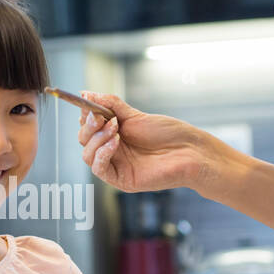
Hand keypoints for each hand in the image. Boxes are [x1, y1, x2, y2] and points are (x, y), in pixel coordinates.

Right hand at [76, 92, 207, 192]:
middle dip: (90, 126)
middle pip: (84, 140)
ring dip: (96, 138)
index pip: (87, 127)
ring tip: (114, 127)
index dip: (85, 116)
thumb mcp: (135, 115)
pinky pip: (99, 169)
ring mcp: (116, 166)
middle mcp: (112, 151)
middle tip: (101, 117)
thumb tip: (86, 93)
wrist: (190, 151)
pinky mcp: (121, 179)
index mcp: (113, 135)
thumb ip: (110, 104)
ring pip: (87, 155)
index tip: (90, 104)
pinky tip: (116, 142)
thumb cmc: (168, 134)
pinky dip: (102, 153)